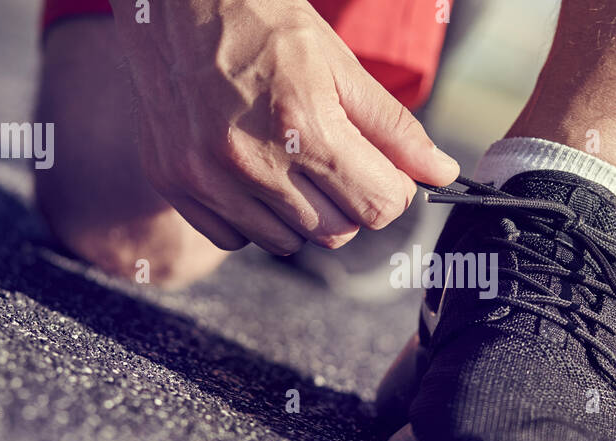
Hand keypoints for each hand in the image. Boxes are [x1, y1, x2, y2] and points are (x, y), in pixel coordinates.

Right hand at [109, 0, 459, 253]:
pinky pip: (235, 239)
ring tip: (287, 157)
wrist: (175, 1)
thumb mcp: (339, 65)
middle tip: (334, 157)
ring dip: (301, 213)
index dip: (392, 190)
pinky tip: (249, 169)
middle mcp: (251, 161)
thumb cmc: (262, 21)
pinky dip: (251, 216)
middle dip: (348, 200)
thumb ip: (393, 127)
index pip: (378, 207)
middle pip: (336, 231)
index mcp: (303, 126)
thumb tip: (440, 172)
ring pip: (287, 242)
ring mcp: (207, 178)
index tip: (383, 170)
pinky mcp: (175, 184)